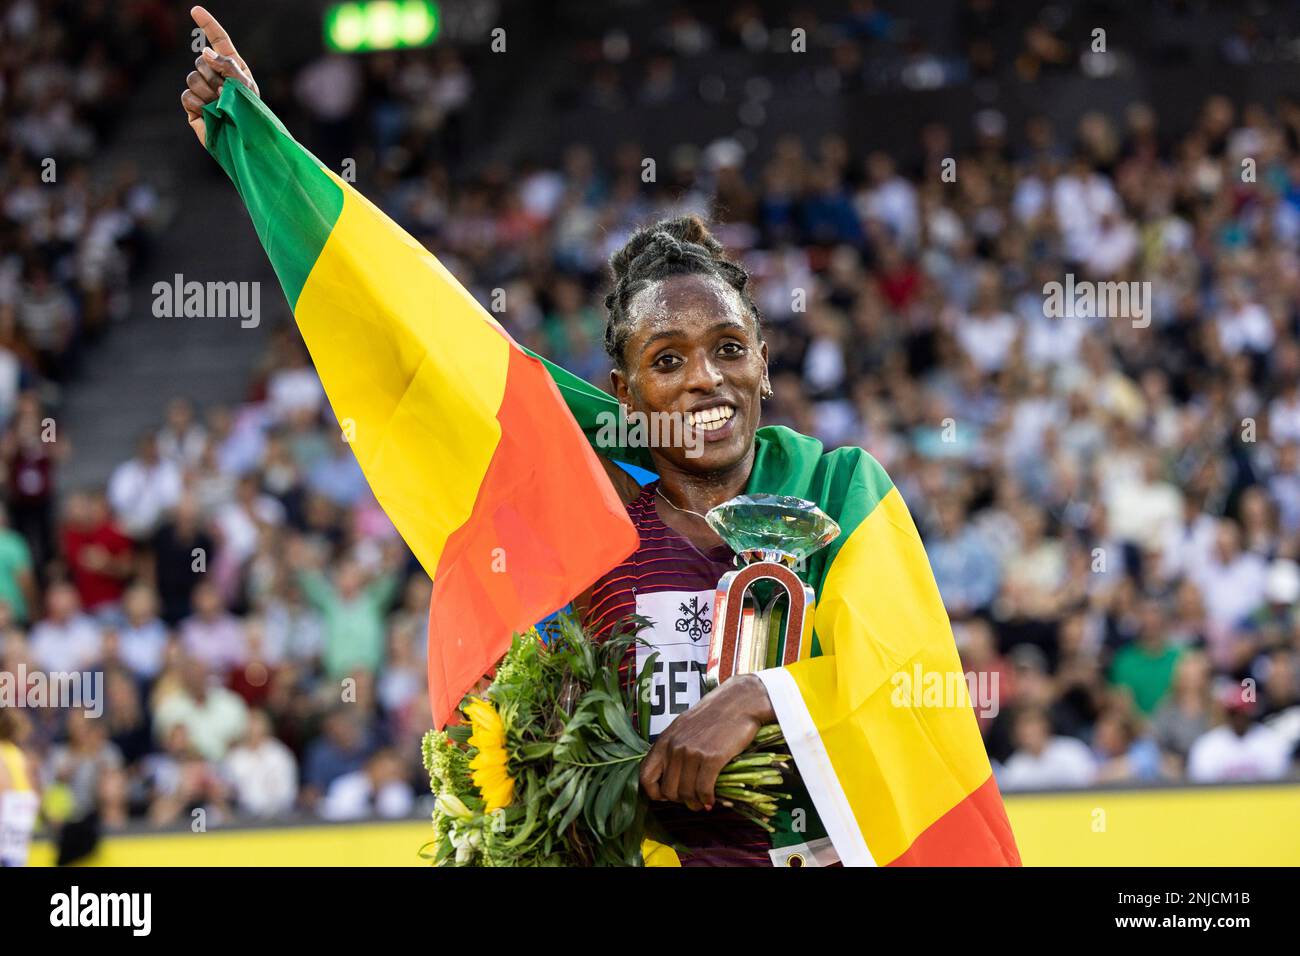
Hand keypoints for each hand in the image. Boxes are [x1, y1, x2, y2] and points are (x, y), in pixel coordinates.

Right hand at [182, 6, 258, 145]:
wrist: (245, 141)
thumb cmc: (251, 114)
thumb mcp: (246, 87)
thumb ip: (229, 66)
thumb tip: (206, 53)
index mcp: (230, 66)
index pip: (218, 39)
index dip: (207, 24)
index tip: (195, 10)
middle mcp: (214, 75)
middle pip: (200, 61)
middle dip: (214, 78)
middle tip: (227, 95)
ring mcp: (202, 90)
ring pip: (192, 78)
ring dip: (208, 92)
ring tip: (220, 105)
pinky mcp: (193, 106)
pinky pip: (186, 96)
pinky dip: (198, 104)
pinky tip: (209, 113)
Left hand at [639, 673, 774, 811]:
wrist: (739, 701)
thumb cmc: (714, 714)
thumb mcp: (684, 727)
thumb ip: (673, 747)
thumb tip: (670, 775)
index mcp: (664, 740)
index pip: (645, 776)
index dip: (654, 793)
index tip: (667, 796)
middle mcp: (674, 747)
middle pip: (668, 790)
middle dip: (679, 800)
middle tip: (691, 800)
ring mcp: (692, 752)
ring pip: (686, 793)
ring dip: (695, 803)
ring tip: (702, 803)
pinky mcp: (711, 758)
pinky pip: (703, 789)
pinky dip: (707, 799)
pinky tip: (711, 800)